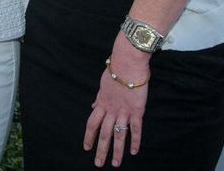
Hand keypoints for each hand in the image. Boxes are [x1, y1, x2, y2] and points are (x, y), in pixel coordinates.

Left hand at [84, 49, 149, 166]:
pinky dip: (135, 141)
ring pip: (118, 135)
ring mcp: (123, 111)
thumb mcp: (103, 84)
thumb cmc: (116, 70)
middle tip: (98, 163)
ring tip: (115, 163)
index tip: (86, 147)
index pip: (92, 124)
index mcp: (101, 103)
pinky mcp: (137, 110)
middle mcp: (110, 110)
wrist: (128, 63)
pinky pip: (135, 129)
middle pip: (103, 133)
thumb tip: (94, 106)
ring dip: (116, 151)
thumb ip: (99, 98)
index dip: (89, 136)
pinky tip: (134, 152)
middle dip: (100, 149)